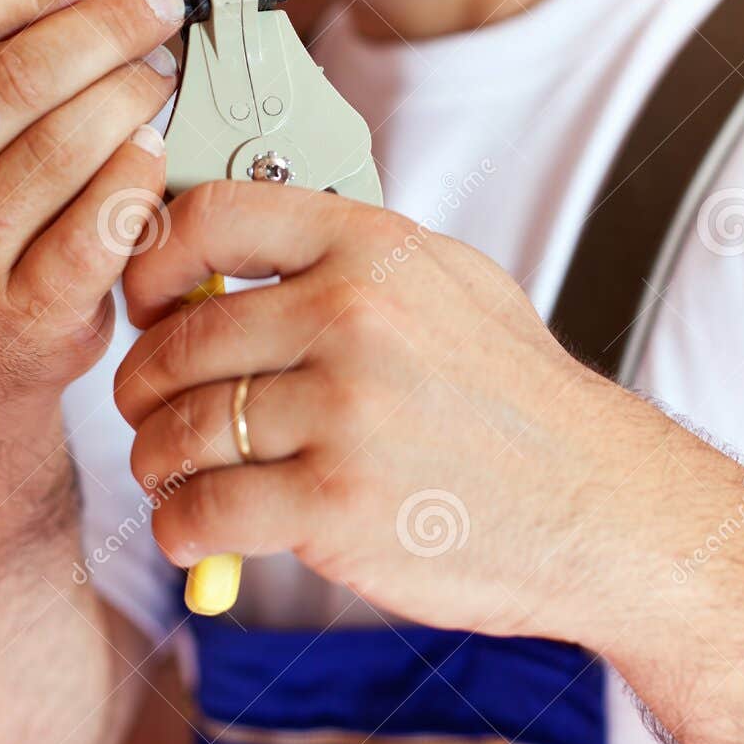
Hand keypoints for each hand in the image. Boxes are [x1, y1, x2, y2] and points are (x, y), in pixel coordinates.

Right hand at [0, 0, 185, 405]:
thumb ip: (15, 45)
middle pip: (17, 76)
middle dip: (108, 28)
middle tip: (158, 12)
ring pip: (62, 147)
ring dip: (131, 96)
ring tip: (161, 79)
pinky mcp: (24, 313)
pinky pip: (99, 225)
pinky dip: (138, 175)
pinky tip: (154, 151)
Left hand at [117, 180, 656, 643]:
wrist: (601, 505)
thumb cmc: (518, 395)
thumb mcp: (449, 280)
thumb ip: (347, 256)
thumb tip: (230, 252)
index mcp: (371, 247)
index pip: (211, 214)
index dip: (151, 258)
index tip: (144, 301)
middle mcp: (351, 316)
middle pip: (178, 339)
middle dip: (142, 384)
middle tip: (147, 409)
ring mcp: (343, 412)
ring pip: (179, 429)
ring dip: (154, 460)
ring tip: (168, 472)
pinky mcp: (336, 507)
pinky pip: (205, 510)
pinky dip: (181, 526)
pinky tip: (194, 529)